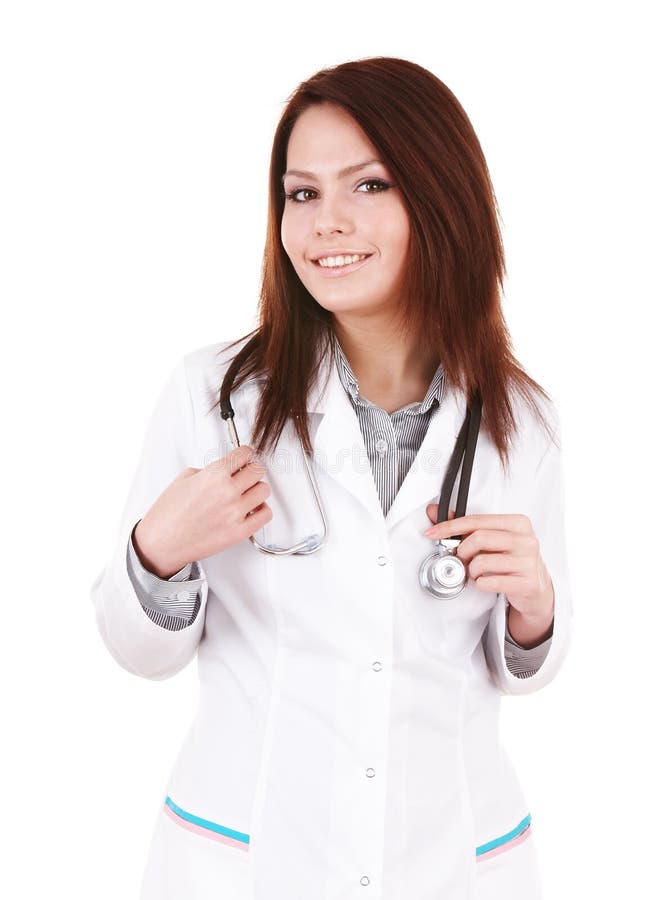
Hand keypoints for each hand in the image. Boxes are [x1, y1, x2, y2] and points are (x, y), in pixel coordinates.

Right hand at [133, 445, 272, 577]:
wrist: (162, 543)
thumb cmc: (168, 515)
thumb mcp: (184, 479)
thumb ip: (208, 471)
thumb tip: (225, 470)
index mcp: (213, 475)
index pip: (244, 454)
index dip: (244, 454)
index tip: (244, 457)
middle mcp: (227, 491)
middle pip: (257, 470)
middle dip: (251, 470)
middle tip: (246, 474)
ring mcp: (235, 512)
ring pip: (264, 490)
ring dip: (257, 489)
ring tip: (248, 493)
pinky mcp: (240, 531)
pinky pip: (266, 514)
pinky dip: (262, 510)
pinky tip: (252, 509)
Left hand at [423, 506, 553, 624]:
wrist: (536, 587)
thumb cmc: (512, 559)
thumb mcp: (493, 537)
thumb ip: (465, 525)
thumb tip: (433, 511)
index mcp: (518, 523)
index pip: (476, 520)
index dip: (450, 527)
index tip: (433, 533)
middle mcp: (526, 540)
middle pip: (477, 539)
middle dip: (462, 551)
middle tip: (462, 558)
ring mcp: (528, 562)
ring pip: (481, 562)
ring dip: (471, 570)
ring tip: (477, 571)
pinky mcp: (527, 583)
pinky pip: (489, 582)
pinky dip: (480, 583)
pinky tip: (486, 581)